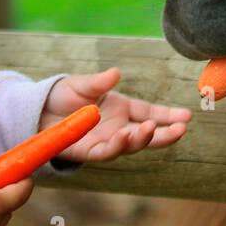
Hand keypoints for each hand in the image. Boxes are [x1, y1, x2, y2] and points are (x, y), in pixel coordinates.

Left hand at [40, 67, 191, 163]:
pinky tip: (125, 136)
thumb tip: (115, 73)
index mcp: (122, 108)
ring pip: (131, 145)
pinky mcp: (90, 151)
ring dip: (142, 139)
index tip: (188, 117)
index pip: (151, 112)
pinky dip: (118, 145)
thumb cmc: (63, 95)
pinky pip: (107, 152)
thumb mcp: (82, 84)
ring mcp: (106, 140)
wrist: (37, 112)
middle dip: (165, 133)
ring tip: (149, 128)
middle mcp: (119, 127)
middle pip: (147, 134)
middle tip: (181, 129)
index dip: (169, 115)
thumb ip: (99, 82)